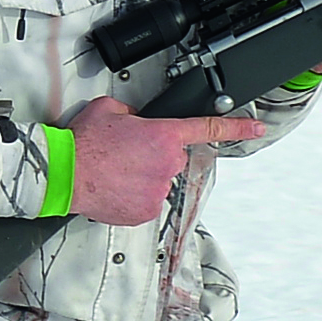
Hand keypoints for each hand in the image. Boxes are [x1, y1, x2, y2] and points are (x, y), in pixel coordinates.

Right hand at [66, 93, 267, 223]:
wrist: (65, 174)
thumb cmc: (84, 143)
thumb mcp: (110, 109)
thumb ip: (134, 113)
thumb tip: (137, 121)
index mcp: (164, 135)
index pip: (209, 129)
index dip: (237, 128)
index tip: (256, 129)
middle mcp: (167, 163)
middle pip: (172, 157)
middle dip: (153, 155)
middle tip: (126, 154)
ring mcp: (159, 190)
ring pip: (158, 180)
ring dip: (141, 176)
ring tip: (114, 171)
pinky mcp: (147, 211)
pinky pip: (146, 200)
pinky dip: (132, 195)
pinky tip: (114, 187)